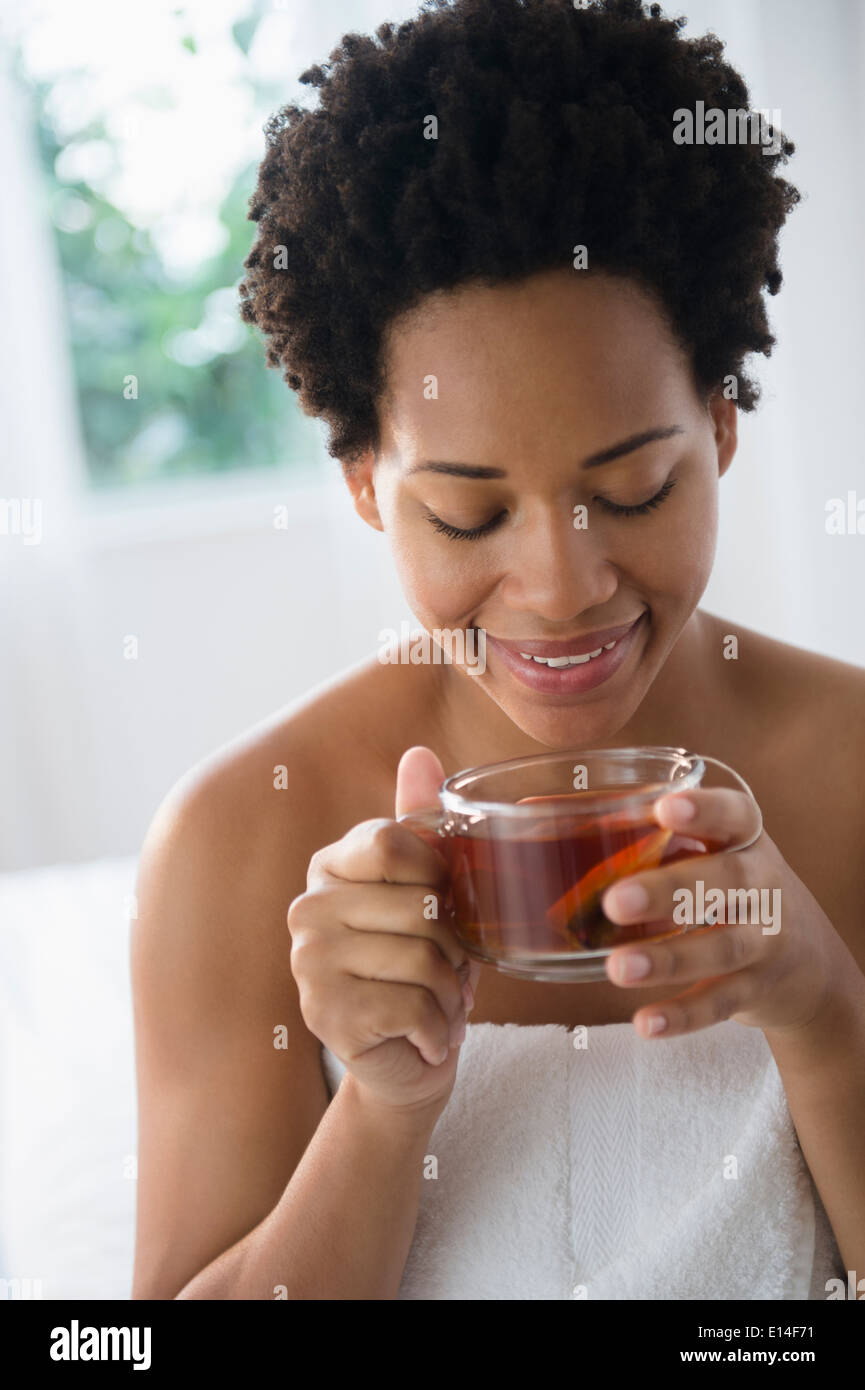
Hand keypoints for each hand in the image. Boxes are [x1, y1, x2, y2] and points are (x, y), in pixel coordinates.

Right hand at [287, 746, 479, 1115]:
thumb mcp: (429, 891)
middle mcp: (306, 908)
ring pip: (423, 959)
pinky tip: (423, 1034)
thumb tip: (419, 753)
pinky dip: (437, 1027)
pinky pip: (413, 1006)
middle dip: (456, 951)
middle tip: (446, 974)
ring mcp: (308, 962)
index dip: (441, 879)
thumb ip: (422, 823)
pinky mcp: (324, 1014)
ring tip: (437, 1004)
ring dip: (451, 994)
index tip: (442, 910)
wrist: (403, 1056)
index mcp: (329, 866)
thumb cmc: (420, 966)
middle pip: (421, 908)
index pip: (398, 844)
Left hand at [600, 787, 850, 1041]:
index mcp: (747, 841)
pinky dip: (682, 1016)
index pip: (735, 815)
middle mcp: (764, 887)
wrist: (807, 962)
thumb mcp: (719, 855)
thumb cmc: (735, 890)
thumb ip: (665, 843)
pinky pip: (720, 1003)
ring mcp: (765, 940)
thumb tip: (574, 832)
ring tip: (617, 967)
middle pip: (726, 882)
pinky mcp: (756, 989)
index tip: (666, 807)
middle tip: (615, 901)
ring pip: (721, 948)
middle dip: (670, 891)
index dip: (705, 810)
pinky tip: (645, 1023)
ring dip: (668, 960)